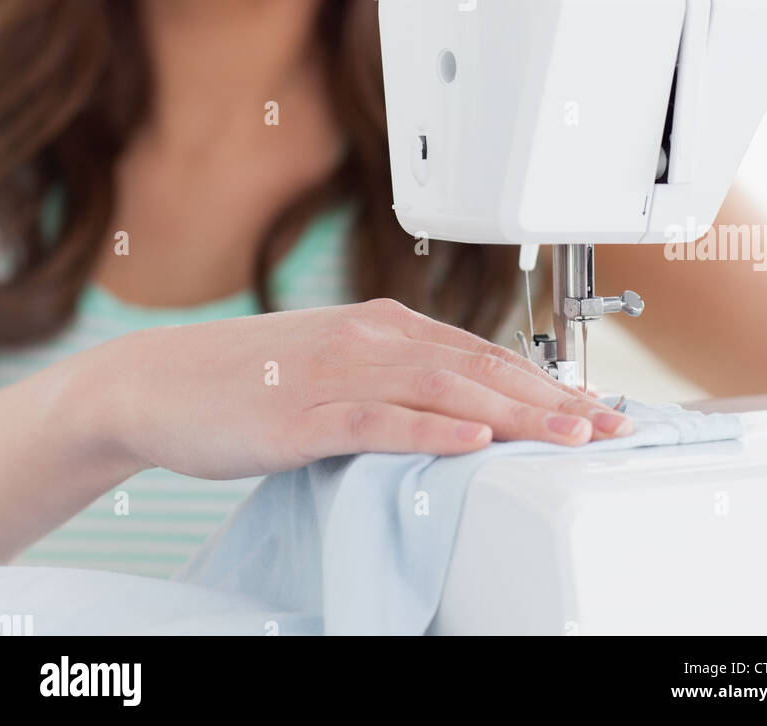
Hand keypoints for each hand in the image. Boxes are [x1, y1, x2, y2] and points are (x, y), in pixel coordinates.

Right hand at [101, 298, 632, 478]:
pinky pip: (377, 420)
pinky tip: (472, 442)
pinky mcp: (302, 415)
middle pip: (475, 366)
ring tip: (566, 435)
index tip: (591, 405)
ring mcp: (335, 374)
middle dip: (548, 397)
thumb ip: (394, 377)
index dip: (542, 379)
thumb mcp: (334, 365)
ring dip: (511, 413)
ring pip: (441, 389)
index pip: (479, 351)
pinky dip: (431, 429)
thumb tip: (459, 407)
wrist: (161, 381)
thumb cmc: (248, 379)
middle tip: (606, 424)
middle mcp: (367, 339)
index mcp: (380, 325)